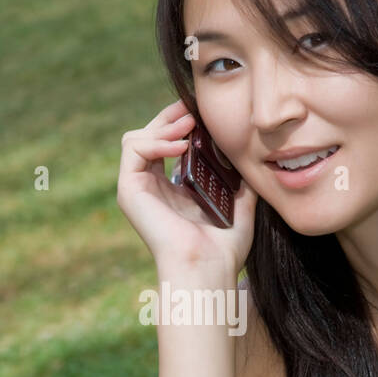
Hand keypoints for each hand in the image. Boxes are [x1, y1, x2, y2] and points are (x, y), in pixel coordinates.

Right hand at [117, 100, 256, 277]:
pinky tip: (180, 146)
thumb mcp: (238, 203)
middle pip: (149, 135)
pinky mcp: (128, 190)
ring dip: (162, 126)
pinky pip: (133, 149)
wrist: (208, 267)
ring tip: (189, 126)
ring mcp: (137, 188)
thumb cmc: (223, 247)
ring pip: (136, 138)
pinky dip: (155, 141)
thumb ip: (238, 178)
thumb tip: (249, 155)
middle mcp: (150, 187)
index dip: (180, 123)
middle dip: (170, 117)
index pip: (167, 143)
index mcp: (172, 189)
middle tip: (194, 109)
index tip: (202, 112)